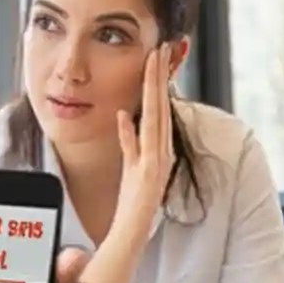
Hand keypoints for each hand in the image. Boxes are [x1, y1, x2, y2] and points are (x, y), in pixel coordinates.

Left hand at [113, 43, 175, 243]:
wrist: (133, 233)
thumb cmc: (132, 201)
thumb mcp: (130, 165)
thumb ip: (127, 141)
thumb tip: (122, 116)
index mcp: (157, 149)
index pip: (159, 109)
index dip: (158, 82)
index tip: (156, 57)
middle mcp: (161, 153)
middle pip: (160, 108)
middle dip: (160, 78)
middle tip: (161, 49)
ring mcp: (155, 164)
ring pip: (155, 121)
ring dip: (153, 93)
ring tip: (153, 67)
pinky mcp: (147, 177)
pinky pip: (138, 151)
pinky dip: (130, 134)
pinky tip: (124, 116)